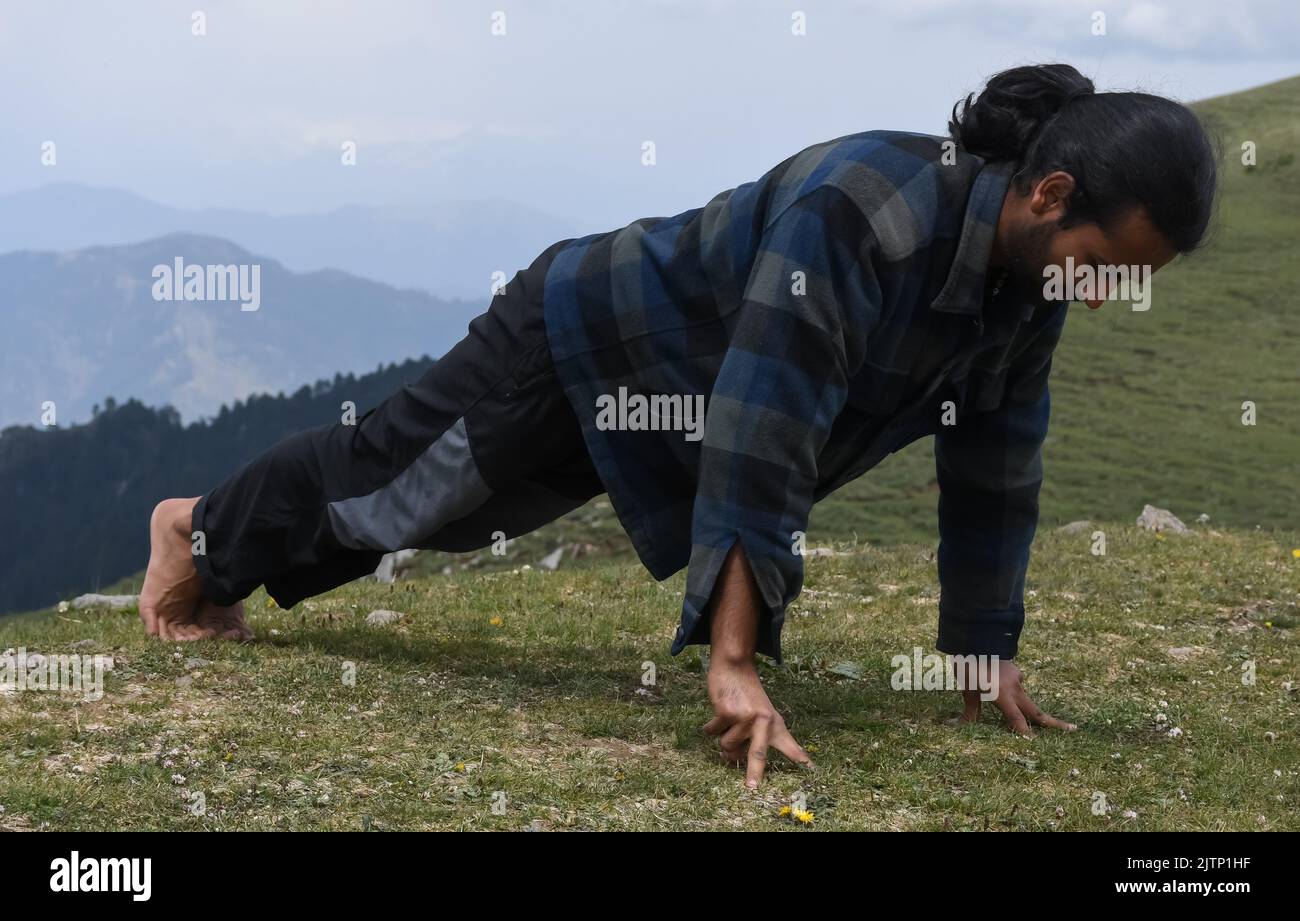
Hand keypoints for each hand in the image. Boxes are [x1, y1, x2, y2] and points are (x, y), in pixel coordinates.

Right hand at [703, 657, 811, 787]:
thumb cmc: (746, 692)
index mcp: (774, 722)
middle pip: (758, 754)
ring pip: (727, 745)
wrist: (735, 666)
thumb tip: (731, 759)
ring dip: (722, 737)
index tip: (810, 768)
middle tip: (751, 787)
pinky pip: (713, 732)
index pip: (788, 743)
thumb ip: (753, 735)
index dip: (798, 756)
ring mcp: (745, 718)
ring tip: (727, 719)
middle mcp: (762, 721)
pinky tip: (716, 712)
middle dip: (754, 772)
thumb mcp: (761, 711)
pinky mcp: (727, 713)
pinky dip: (710, 727)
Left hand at [959, 659, 1075, 735]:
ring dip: (1023, 707)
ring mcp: (1017, 678)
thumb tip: (958, 726)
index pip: (1017, 720)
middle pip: (1036, 711)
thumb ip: (970, 709)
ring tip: (1007, 702)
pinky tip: (996, 683)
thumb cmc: (968, 664)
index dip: (1025, 733)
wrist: (975, 636)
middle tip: (1073, 729)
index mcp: (1003, 695)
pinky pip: (1016, 685)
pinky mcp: (1015, 669)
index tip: (1034, 743)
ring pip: (1024, 698)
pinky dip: (1011, 690)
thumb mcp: (966, 688)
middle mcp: (1015, 689)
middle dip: (1054, 722)